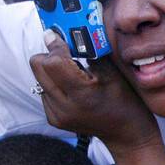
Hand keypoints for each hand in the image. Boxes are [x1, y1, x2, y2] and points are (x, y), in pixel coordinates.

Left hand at [30, 32, 159, 150]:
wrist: (126, 134)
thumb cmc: (126, 101)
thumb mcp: (114, 73)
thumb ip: (91, 51)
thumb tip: (72, 31)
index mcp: (81, 94)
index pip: (52, 62)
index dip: (55, 44)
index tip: (58, 34)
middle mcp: (64, 107)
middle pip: (38, 67)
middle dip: (51, 55)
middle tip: (68, 53)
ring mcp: (57, 115)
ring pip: (39, 77)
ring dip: (52, 70)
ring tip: (73, 73)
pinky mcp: (53, 119)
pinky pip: (43, 90)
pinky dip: (55, 83)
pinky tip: (72, 87)